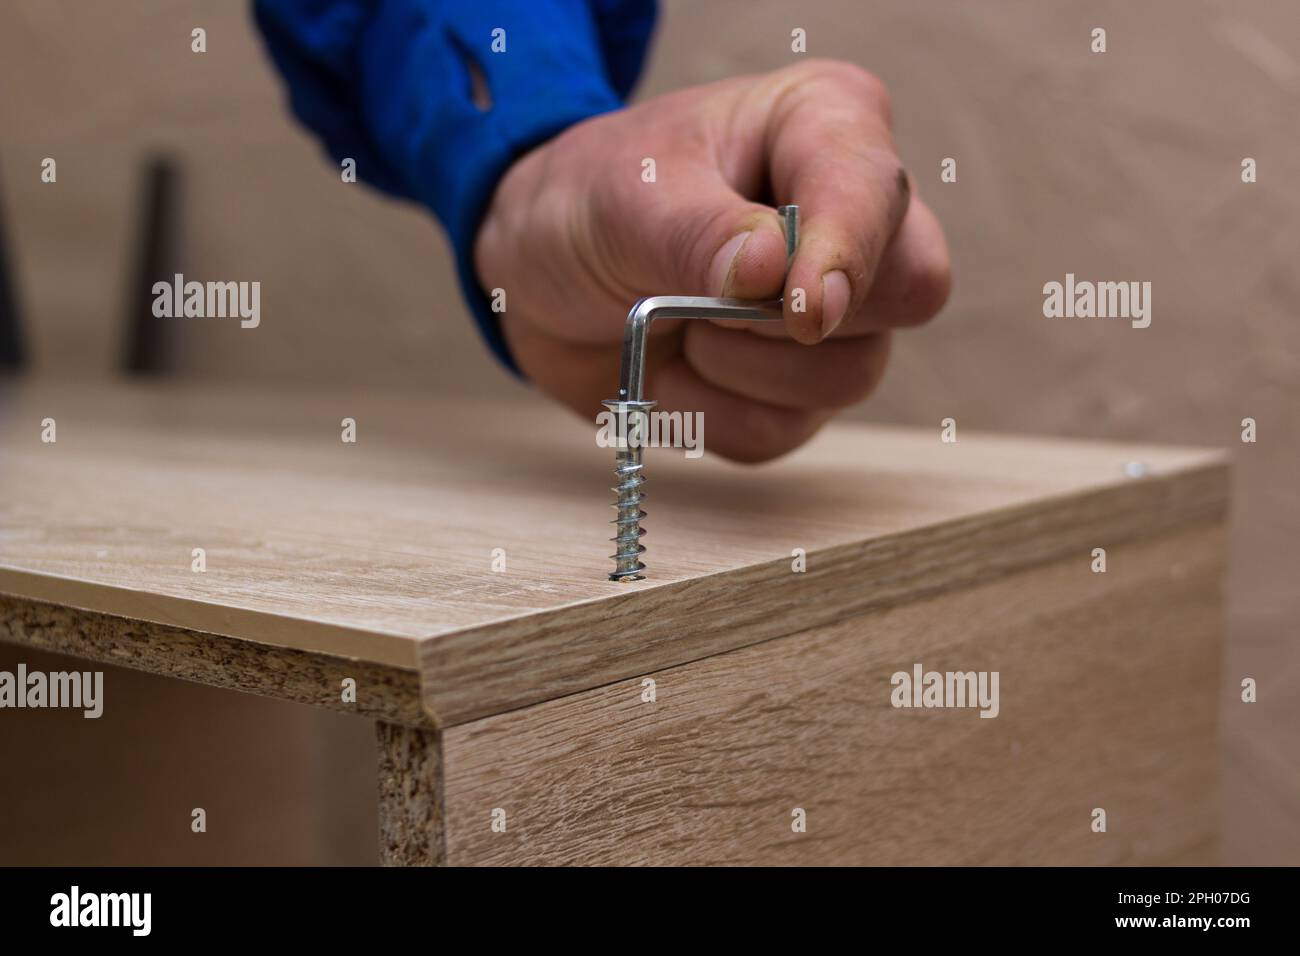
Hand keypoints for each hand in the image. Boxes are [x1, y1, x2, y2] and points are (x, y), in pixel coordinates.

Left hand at [474, 59, 950, 461]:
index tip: (802, 308)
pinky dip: (712, 412)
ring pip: (852, 375)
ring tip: (672, 321)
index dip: (848, 253)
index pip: (880, 194)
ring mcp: (838, 311)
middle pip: (907, 290)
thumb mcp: (626, 197)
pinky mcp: (800, 388)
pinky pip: (785, 430)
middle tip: (702, 301)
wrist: (540, 279)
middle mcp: (851, 218)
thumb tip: (776, 273)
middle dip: (792, 317)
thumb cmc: (590, 201)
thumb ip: (701, 234)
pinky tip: (674, 368)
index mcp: (825, 127)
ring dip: (739, 367)